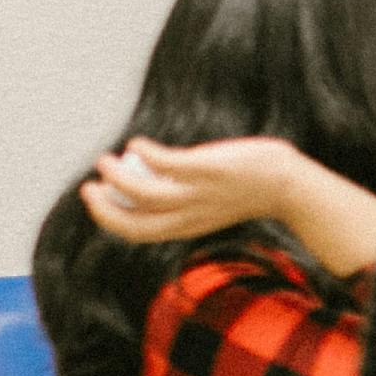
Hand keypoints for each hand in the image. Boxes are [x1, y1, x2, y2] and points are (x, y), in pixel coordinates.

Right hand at [84, 135, 312, 246]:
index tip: (96, 198)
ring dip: (115, 177)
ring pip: (142, 193)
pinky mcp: (206, 170)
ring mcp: (197, 194)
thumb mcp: (210, 203)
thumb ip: (183, 198)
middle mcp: (188, 216)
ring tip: (104, 160)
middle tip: (89, 186)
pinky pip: (164, 163)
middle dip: (102, 207)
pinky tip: (137, 143)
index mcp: (186, 227)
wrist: (286, 185)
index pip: (138, 232)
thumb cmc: (248, 189)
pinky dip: (143, 152)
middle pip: (132, 222)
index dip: (109, 219)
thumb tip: (154, 181)